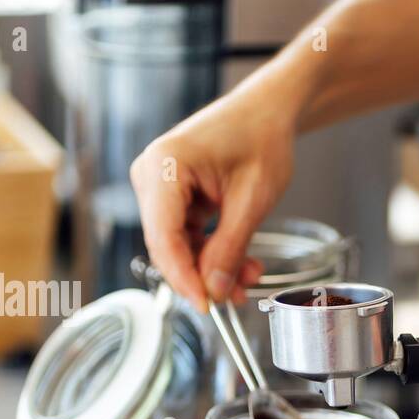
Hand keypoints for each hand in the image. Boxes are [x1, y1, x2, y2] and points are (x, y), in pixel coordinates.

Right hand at [130, 80, 296, 309]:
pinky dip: (212, 253)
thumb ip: (230, 247)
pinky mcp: (173, 197)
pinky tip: (241, 264)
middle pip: (166, 245)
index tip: (207, 306)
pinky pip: (187, 237)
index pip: (164, 236)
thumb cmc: (261, 138)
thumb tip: (213, 290)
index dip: (184, 277)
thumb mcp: (252, 200)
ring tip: (250, 276)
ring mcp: (159, 187)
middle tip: (235, 296)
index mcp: (165, 165)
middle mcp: (151, 175)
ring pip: (178, 247)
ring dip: (212, 268)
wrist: (266, 112)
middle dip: (202, 276)